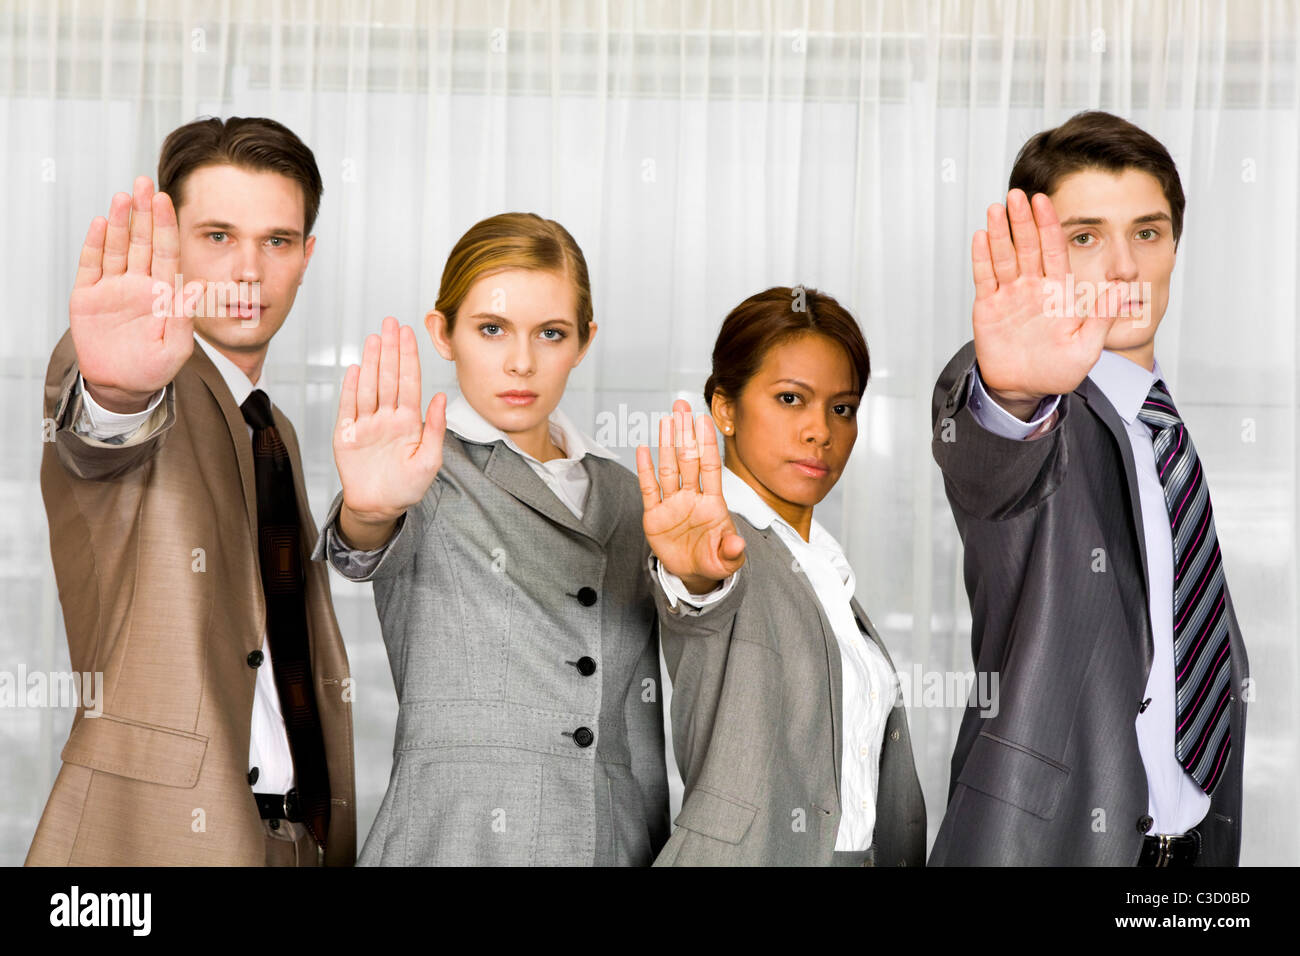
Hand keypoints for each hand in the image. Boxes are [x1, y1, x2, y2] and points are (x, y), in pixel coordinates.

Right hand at [70, 176, 190, 411]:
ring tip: (124, 196)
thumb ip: (184, 318)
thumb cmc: (154, 370)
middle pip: (141, 241)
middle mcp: (139, 284)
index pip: (166, 252)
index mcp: (163, 292)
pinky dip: (95, 244)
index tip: (167, 200)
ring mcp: (113, 288)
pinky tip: (100, 223)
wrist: (122, 388)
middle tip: (145, 182)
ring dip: (120, 221)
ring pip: (117, 247)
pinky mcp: (88, 297)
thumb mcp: (175, 349)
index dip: (166, 226)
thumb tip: (197, 287)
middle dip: (144, 212)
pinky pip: (91, 265)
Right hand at [334, 317, 445, 545]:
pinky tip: (355, 368)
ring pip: (369, 386)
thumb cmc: (407, 487)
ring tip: (375, 338)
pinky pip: (348, 406)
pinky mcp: (347, 434)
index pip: (409, 381)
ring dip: (372, 362)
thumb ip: (435, 428)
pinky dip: (351, 387)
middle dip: (390, 349)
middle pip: (388, 377)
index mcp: (409, 421)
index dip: (408, 356)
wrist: (379, 507)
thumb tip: (441, 397)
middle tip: (391, 322)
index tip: (409, 333)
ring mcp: (366, 423)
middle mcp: (387, 417)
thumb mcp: (430, 460)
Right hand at [636, 399, 745, 591]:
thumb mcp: (727, 561)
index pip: (710, 467)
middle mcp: (692, 497)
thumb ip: (732, 551)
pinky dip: (645, 470)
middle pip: (688, 459)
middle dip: (685, 433)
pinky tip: (643, 449)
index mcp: (712, 504)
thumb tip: (736, 544)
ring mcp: (672, 504)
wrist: (693, 574)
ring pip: (668, 468)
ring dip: (667, 444)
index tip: (704, 420)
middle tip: (682, 406)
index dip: (706, 443)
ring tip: (666, 420)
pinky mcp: (654, 515)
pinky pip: (649, 488)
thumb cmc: (713, 561)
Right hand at [971, 189, 1118, 418]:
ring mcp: (1009, 296)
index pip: (1054, 251)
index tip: (1045, 201)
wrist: (1024, 390)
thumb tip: (1123, 290)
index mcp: (1058, 293)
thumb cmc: (1057, 372)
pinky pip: (984, 278)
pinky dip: (981, 257)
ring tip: (996, 207)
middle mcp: (1033, 288)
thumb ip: (1101, 318)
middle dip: (1022, 220)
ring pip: (1004, 257)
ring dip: (1000, 232)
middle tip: (1018, 194)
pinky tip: (981, 236)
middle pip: (1027, 247)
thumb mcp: (1086, 349)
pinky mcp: (988, 308)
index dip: (1049, 226)